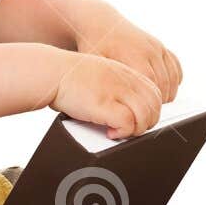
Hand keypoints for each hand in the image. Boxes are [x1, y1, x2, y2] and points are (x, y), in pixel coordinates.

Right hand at [49, 52, 164, 139]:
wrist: (51, 72)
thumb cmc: (72, 77)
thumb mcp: (104, 74)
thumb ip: (119, 87)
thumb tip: (131, 110)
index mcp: (128, 73)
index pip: (155, 94)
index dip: (151, 111)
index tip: (139, 120)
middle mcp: (126, 80)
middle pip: (154, 106)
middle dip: (147, 123)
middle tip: (130, 130)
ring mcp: (116, 91)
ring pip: (145, 116)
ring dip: (135, 129)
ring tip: (120, 132)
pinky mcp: (104, 103)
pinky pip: (127, 123)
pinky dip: (122, 132)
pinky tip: (109, 132)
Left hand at [74, 5, 182, 102]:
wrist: (100, 23)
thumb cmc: (95, 45)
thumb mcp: (96, 65)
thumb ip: (109, 83)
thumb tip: (115, 105)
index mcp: (134, 55)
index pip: (153, 84)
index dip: (151, 101)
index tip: (142, 112)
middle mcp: (149, 50)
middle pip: (165, 83)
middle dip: (159, 100)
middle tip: (149, 112)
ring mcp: (157, 47)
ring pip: (173, 77)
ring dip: (168, 92)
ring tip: (156, 103)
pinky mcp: (160, 45)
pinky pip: (175, 66)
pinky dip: (174, 80)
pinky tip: (165, 88)